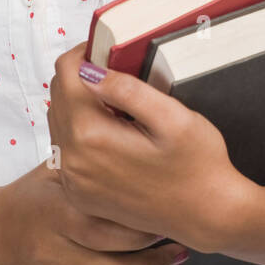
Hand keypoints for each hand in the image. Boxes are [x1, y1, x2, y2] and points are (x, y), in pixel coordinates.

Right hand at [0, 161, 187, 264]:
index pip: (106, 225)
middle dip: (154, 256)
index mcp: (58, 211)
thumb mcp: (53, 171)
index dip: (141, 224)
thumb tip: (127, 122)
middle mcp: (56, 248)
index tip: (168, 213)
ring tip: (175, 262)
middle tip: (180, 240)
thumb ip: (88, 159)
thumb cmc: (27, 198)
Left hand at [47, 43, 257, 253]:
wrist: (206, 215)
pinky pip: (65, 150)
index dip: (82, 53)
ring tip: (115, 99)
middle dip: (79, 76)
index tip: (105, 49)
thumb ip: (128, 90)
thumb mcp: (173, 117)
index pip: (65, 75)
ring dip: (78, 102)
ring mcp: (75, 183)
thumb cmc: (198, 165)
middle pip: (57, 96)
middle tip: (115, 69)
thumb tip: (91, 69)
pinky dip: (79, 130)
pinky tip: (111, 129)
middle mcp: (74, 162)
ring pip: (58, 122)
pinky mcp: (81, 195)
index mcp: (92, 137)